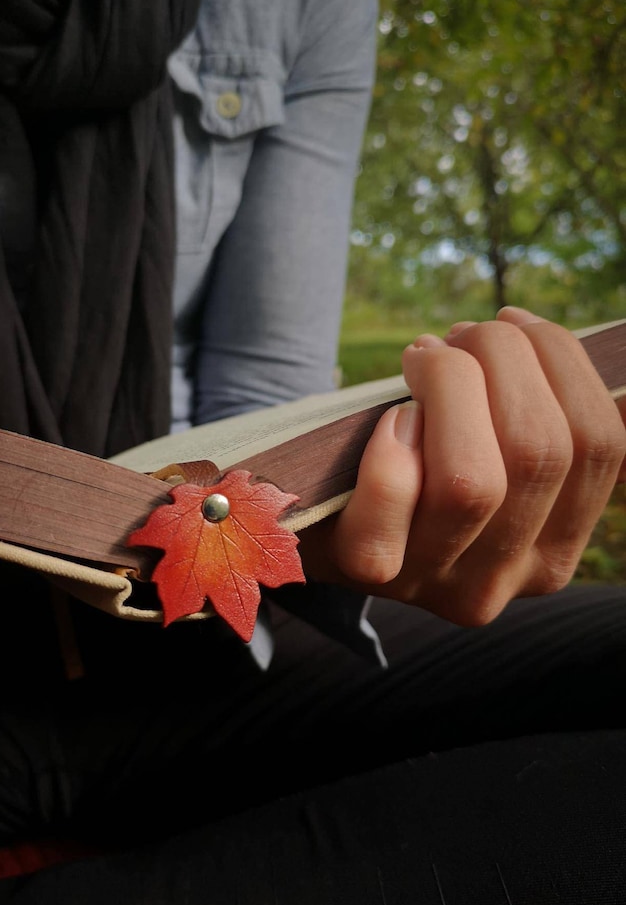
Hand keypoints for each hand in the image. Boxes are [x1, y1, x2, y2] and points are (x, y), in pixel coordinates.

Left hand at [301, 308, 625, 624]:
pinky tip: (391, 418)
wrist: (308, 519)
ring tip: (425, 355)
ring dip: (451, 383)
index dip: (562, 362)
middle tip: (458, 335)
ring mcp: (436, 582)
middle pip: (540, 452)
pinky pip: (396, 495)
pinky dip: (395, 440)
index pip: (601, 445)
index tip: (514, 322)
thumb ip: (532, 419)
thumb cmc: (410, 468)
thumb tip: (569, 350)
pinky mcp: (372, 571)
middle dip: (501, 358)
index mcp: (554, 550)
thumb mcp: (485, 453)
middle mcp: (504, 579)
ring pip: (474, 479)